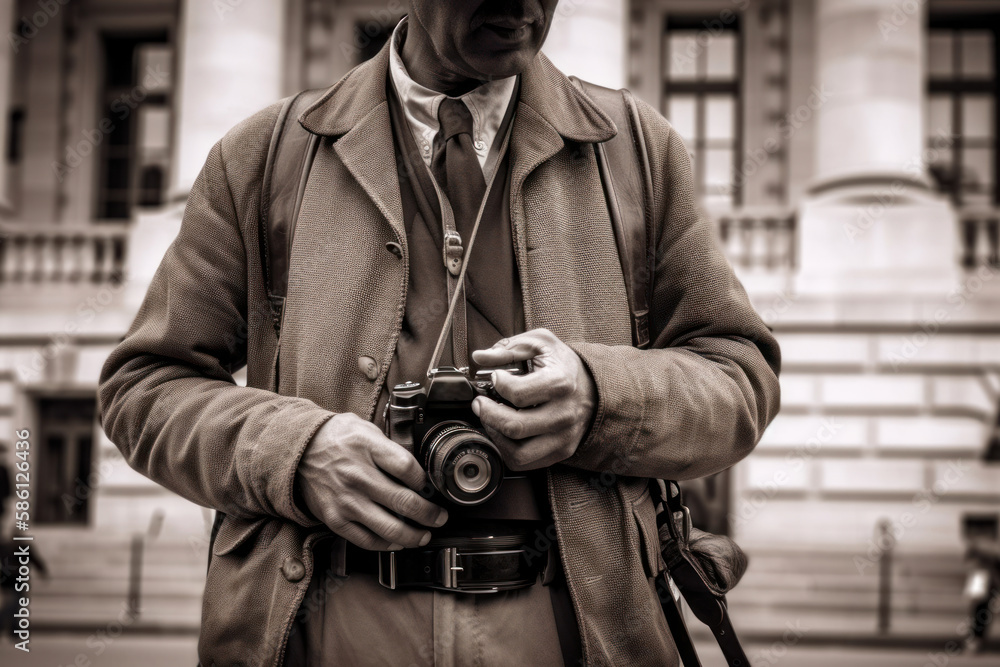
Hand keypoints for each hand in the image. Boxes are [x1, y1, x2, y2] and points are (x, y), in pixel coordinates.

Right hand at [296, 412, 448, 550]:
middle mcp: (357, 475)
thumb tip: (418, 471)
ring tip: (424, 534)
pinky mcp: (335, 519)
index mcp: (366, 448)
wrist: (298, 451)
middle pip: (404, 500)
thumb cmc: (337, 439)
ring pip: (389, 527)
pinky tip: (397, 541)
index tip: (431, 486)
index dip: (425, 480)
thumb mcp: (365, 429)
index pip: (407, 467)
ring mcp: (346, 500)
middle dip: (429, 514)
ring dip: (414, 535)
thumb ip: (390, 447)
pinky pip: (366, 540)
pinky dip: (386, 544)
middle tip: (439, 517)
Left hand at [470, 328, 595, 470]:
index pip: (518, 393)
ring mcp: (563, 437)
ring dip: (495, 437)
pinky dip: (506, 451)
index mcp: (560, 383)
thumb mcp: (540, 343)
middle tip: (480, 403)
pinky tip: (503, 434)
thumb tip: (480, 357)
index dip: (498, 384)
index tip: (495, 377)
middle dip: (487, 414)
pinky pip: (525, 462)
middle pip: (514, 426)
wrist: (593, 387)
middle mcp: (564, 414)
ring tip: (490, 421)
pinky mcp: (561, 451)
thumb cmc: (563, 365)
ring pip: (518, 453)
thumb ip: (509, 347)